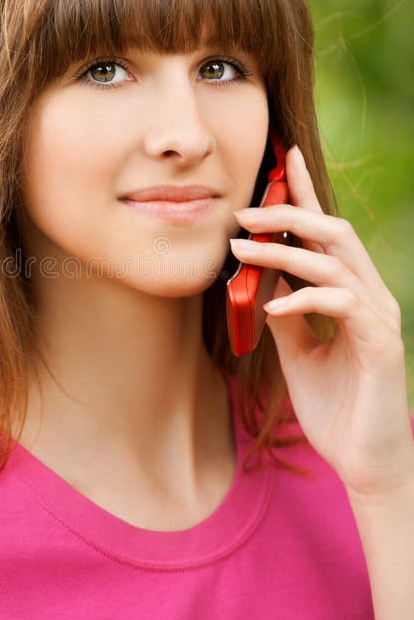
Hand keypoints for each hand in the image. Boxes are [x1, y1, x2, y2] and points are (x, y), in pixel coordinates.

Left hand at [230, 145, 413, 497]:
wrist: (364, 462)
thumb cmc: (335, 407)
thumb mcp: (298, 353)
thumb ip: (286, 313)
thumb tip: (262, 280)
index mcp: (352, 293)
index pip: (327, 232)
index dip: (307, 191)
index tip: (283, 157)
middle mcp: (370, 296)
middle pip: (334, 233)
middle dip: (289, 212)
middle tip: (242, 210)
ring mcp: (378, 318)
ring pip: (333, 262)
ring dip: (283, 252)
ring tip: (240, 251)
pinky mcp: (379, 345)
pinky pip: (340, 305)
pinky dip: (302, 299)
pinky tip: (272, 307)